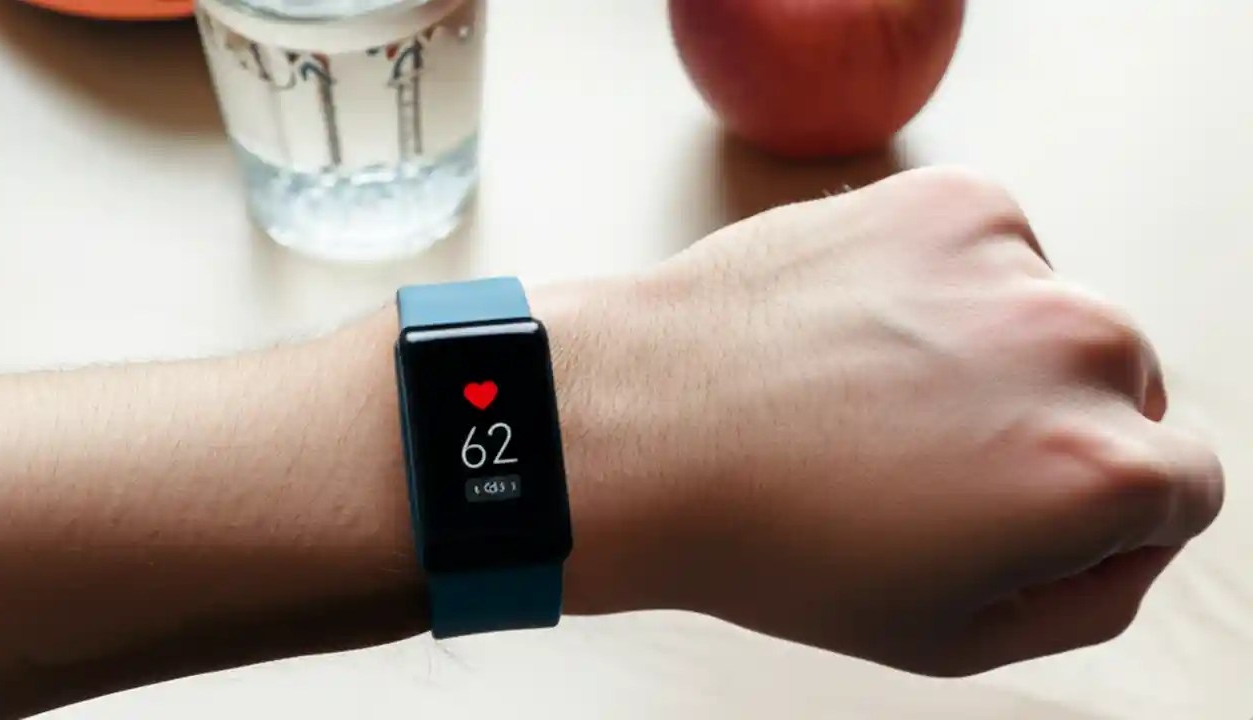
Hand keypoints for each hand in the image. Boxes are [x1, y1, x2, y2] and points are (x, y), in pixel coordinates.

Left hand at [559, 167, 1223, 675]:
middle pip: (1123, 392)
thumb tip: (1133, 534)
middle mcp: (1077, 348)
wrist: (645, 427)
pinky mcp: (949, 199)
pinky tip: (866, 332)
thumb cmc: (775, 542)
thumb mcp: (951, 635)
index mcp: (1095, 471)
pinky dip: (949, 287)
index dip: (1110, 511)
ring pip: (1055, 317)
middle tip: (931, 457)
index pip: (1187, 484)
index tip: (1032, 506)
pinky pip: (995, 253)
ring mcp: (1012, 261)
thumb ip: (1087, 594)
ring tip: (880, 392)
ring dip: (998, 351)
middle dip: (1053, 426)